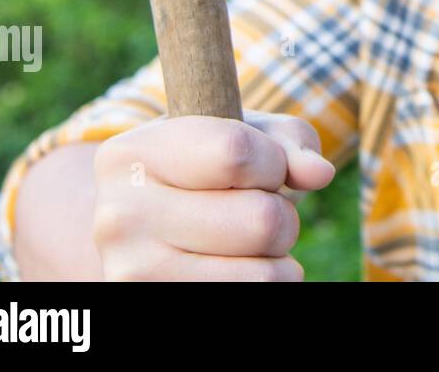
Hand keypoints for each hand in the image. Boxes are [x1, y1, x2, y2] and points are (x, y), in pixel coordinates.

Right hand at [91, 110, 335, 280]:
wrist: (146, 227)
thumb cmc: (208, 169)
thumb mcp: (245, 135)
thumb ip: (289, 143)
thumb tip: (319, 174)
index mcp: (132, 154)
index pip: (237, 152)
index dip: (272, 161)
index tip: (263, 165)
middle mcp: (118, 217)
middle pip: (260, 219)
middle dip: (282, 214)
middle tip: (258, 209)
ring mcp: (131, 274)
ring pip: (262, 274)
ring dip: (277, 256)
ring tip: (248, 241)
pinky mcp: (150, 304)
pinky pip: (252, 298)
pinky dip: (268, 284)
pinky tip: (241, 268)